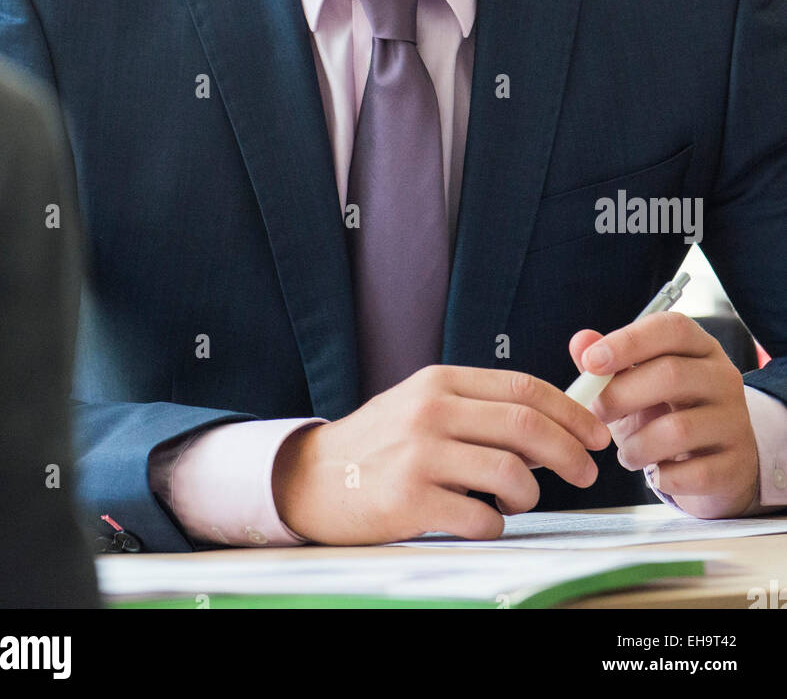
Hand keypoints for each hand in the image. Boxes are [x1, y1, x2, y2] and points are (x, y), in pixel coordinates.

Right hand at [271, 364, 610, 543]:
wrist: (312, 479)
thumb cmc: (380, 445)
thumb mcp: (424, 406)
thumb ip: (480, 408)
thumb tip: (554, 424)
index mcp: (440, 382)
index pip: (524, 388)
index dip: (570, 412)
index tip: (595, 434)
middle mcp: (431, 411)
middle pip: (527, 426)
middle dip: (571, 453)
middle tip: (586, 473)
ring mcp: (420, 455)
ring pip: (511, 474)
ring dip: (529, 496)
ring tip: (514, 501)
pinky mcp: (411, 501)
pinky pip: (482, 518)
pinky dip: (494, 525)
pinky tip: (479, 519)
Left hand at [569, 312, 759, 517]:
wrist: (713, 464)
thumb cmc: (666, 415)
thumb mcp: (635, 384)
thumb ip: (606, 363)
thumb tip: (580, 342)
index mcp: (699, 348)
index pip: (671, 328)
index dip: (628, 341)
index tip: (591, 362)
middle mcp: (723, 378)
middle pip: (671, 375)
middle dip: (621, 395)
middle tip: (597, 413)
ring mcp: (734, 421)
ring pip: (679, 429)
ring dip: (637, 445)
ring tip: (626, 452)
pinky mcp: (736, 464)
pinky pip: (694, 472)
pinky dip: (663, 477)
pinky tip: (655, 473)